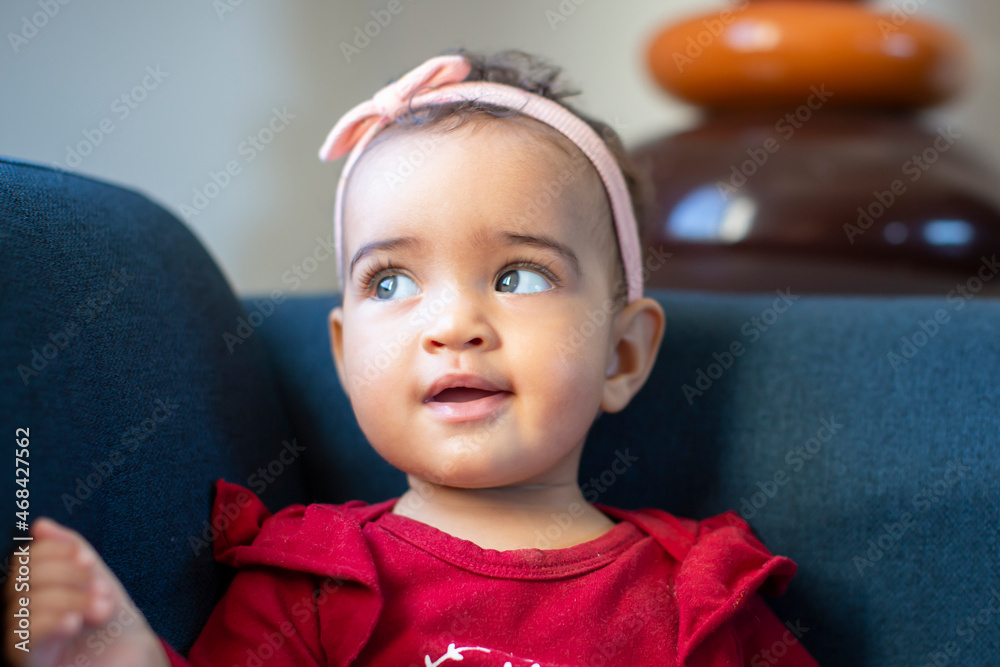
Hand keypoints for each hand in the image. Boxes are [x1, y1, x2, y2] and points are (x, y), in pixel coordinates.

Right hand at [3, 518, 169, 666]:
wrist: (137, 660)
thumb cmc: (115, 624)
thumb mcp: (96, 580)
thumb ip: (70, 551)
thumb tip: (40, 525)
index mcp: (36, 593)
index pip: (24, 562)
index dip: (53, 551)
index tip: (88, 558)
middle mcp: (22, 617)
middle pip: (22, 580)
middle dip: (67, 576)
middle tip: (101, 589)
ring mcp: (24, 643)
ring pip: (23, 605)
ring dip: (70, 599)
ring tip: (102, 609)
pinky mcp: (29, 663)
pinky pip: (19, 639)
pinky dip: (49, 622)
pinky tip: (74, 622)